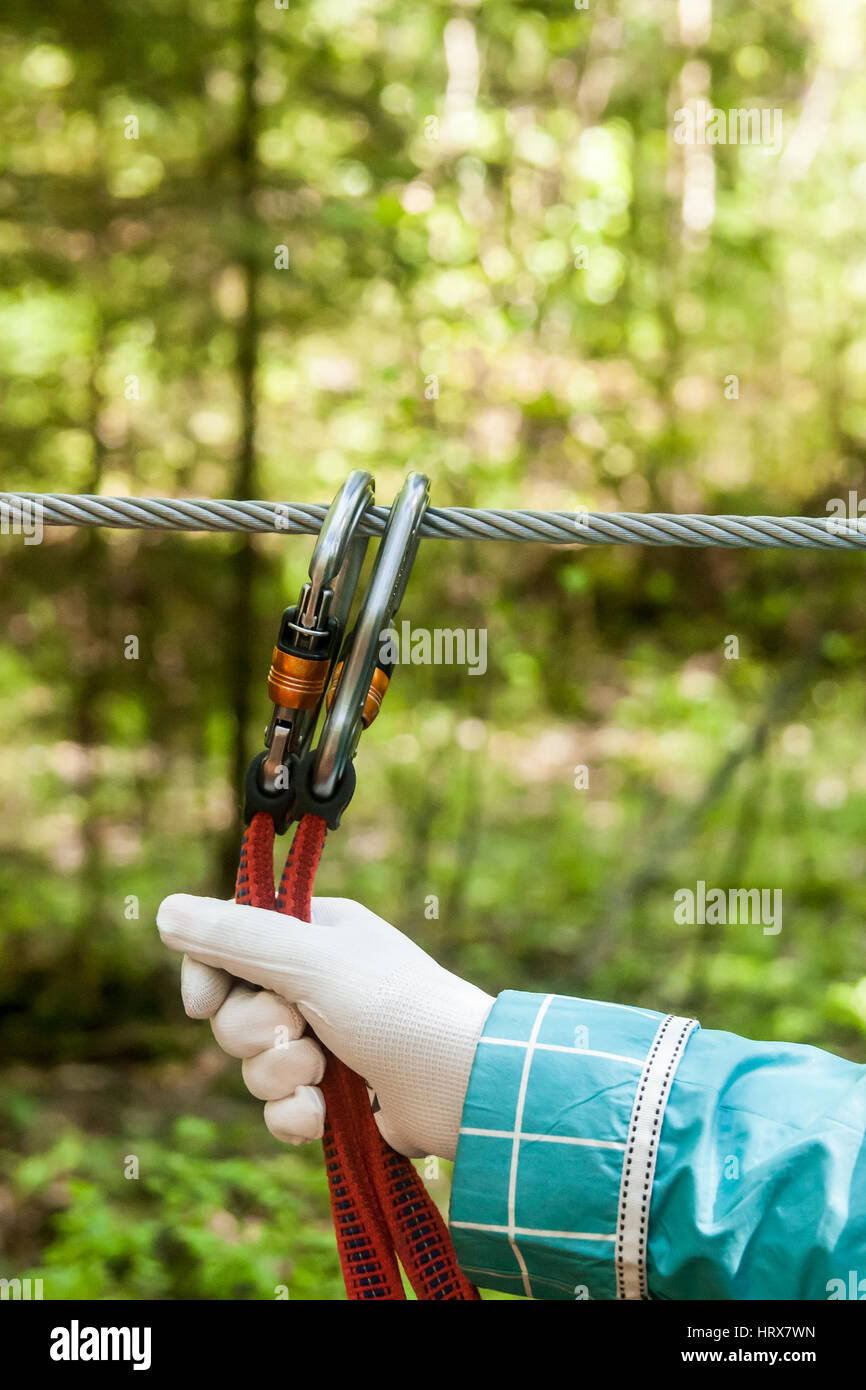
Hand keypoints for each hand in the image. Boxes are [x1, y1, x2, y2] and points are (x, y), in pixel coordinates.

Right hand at [156, 894, 493, 1160]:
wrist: (463, 1089)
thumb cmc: (395, 1009)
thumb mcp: (311, 961)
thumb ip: (236, 937)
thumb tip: (163, 910)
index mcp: (315, 932)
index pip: (229, 941)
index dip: (207, 976)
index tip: (203, 1005)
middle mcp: (317, 979)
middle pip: (234, 1009)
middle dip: (256, 1034)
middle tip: (300, 1032)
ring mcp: (327, 1036)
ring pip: (254, 1062)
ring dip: (280, 1076)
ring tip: (323, 1075)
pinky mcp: (336, 1092)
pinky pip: (279, 1106)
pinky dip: (293, 1116)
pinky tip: (319, 1119)